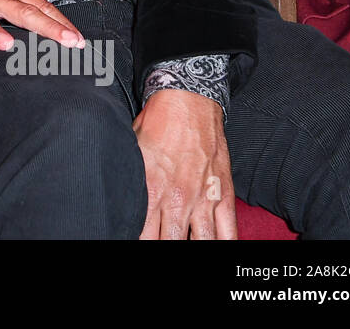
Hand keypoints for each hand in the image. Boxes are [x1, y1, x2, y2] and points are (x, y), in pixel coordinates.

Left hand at [133, 89, 235, 239]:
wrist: (187, 102)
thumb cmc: (155, 123)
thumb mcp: (131, 150)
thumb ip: (130, 180)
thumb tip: (120, 200)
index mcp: (151, 190)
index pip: (144, 235)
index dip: (141, 242)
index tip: (141, 241)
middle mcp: (178, 200)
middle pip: (172, 243)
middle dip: (167, 246)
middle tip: (166, 242)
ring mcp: (203, 199)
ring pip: (203, 243)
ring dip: (194, 247)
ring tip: (187, 243)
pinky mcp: (223, 194)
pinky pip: (229, 231)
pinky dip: (224, 244)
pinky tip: (216, 247)